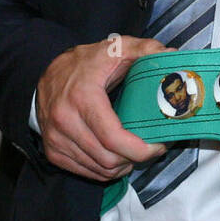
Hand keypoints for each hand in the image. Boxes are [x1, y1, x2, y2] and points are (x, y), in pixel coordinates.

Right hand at [36, 35, 169, 180]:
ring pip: (98, 169)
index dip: (139, 149)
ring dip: (122, 166)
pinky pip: (84, 172)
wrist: (47, 74)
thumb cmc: (84, 63)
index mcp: (82, 98)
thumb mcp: (115, 48)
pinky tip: (117, 158)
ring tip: (136, 152)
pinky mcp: (53, 150)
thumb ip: (145, 48)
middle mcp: (65, 122)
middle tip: (152, 148)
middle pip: (108, 159)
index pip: (113, 137)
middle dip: (136, 159)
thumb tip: (172, 54)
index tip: (158, 145)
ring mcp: (56, 139)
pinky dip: (105, 170)